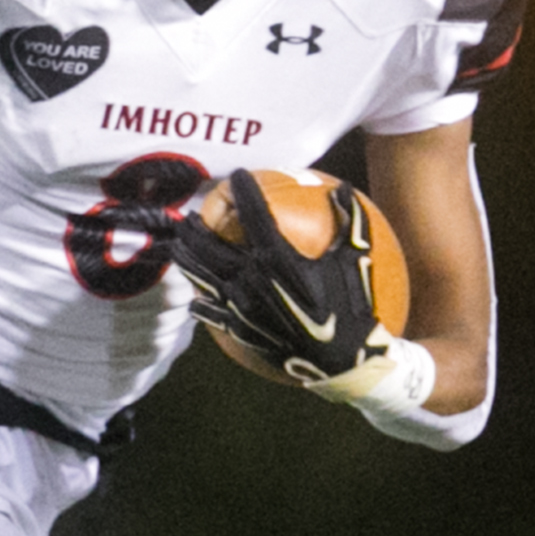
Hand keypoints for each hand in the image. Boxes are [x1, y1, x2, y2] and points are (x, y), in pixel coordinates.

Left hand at [168, 172, 388, 383]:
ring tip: (178, 245)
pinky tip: (195, 297)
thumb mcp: (356, 261)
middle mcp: (251, 278)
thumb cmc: (353, 308)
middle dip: (196, 227)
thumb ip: (349, 222)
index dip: (244, 191)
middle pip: (210, 245)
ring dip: (186, 257)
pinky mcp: (238, 328)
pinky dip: (200, 301)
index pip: (253, 214)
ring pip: (200, 276)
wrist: (342, 359)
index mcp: (278, 258)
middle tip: (191, 216)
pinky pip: (210, 311)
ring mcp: (240, 305)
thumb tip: (344, 189)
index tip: (238, 176)